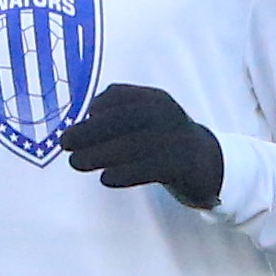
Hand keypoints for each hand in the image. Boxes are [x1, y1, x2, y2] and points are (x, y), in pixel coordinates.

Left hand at [61, 83, 223, 210]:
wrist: (210, 165)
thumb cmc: (166, 143)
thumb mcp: (147, 121)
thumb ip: (119, 117)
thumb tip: (82, 125)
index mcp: (154, 100)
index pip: (120, 96)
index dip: (97, 106)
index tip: (81, 119)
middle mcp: (166, 114)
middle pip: (123, 120)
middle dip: (90, 131)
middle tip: (65, 143)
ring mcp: (175, 139)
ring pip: (132, 145)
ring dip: (99, 154)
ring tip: (76, 163)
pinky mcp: (181, 165)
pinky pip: (149, 168)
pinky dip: (124, 173)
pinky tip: (105, 179)